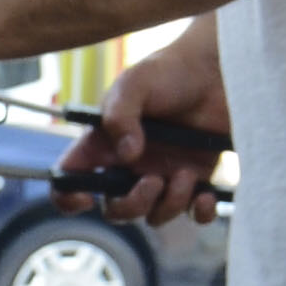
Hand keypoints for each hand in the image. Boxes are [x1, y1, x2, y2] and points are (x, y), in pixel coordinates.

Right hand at [63, 24, 228, 221]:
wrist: (217, 69)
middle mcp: (131, 165)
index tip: (85, 199)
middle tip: (154, 179)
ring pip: (156, 215)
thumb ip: (121, 115)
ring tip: (187, 173)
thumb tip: (127, 156)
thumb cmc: (170, 71)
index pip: (71, 178)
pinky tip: (208, 196)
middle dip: (132, 205)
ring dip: (170, 203)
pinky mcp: (198, 179)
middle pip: (116, 209)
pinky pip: (195, 214)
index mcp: (104, 144)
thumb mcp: (136, 83)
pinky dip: (201, 213)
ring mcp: (164, 174)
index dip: (68, 197)